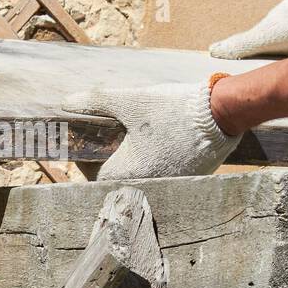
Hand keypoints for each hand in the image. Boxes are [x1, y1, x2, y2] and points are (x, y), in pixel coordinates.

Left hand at [63, 81, 240, 179]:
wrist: (220, 115)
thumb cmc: (173, 110)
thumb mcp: (130, 101)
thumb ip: (95, 102)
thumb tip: (66, 102)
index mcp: (125, 173)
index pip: (92, 174)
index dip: (87, 155)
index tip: (89, 139)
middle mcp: (144, 186)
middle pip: (115, 176)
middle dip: (110, 157)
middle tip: (111, 136)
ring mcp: (166, 186)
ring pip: (137, 176)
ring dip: (132, 161)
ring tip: (135, 137)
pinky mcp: (184, 181)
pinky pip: (159, 175)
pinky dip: (154, 162)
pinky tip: (158, 142)